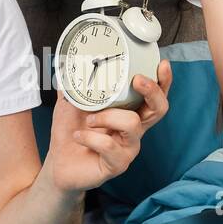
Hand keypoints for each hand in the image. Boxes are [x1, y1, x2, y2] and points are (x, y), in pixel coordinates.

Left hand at [44, 60, 171, 192]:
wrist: (59, 164)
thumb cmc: (71, 132)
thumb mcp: (71, 103)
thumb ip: (74, 83)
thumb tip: (68, 59)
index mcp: (128, 112)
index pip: (155, 96)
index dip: (163, 81)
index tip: (161, 64)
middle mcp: (134, 130)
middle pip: (159, 109)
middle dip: (152, 91)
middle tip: (136, 80)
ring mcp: (128, 148)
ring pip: (132, 124)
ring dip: (107, 117)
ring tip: (89, 119)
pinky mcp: (118, 164)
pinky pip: (109, 146)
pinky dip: (90, 137)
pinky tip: (78, 136)